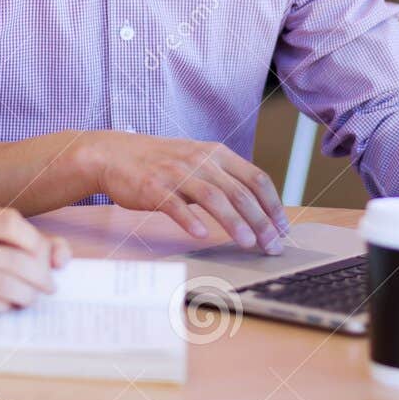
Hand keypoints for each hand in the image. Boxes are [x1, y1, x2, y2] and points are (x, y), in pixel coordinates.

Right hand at [0, 205, 71, 313]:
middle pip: (13, 259)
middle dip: (38, 276)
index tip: (43, 256)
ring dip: (24, 295)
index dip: (34, 241)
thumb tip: (16, 248)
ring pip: (1, 284)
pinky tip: (7, 308)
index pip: (11, 223)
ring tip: (32, 300)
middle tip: (49, 286)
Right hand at [77, 131, 288, 253]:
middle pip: (239, 191)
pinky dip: (190, 220)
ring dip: (234, 222)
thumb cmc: (161, 162)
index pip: (255, 177)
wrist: (115, 154)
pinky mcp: (153, 187)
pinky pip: (175, 205)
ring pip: (213, 198)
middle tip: (272, 246)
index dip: (273, 204)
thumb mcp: (198, 160)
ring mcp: (176, 173)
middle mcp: (200, 160)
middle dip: (261, 220)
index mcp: (216, 153)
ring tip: (248, 243)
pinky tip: (201, 235)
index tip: (283, 228)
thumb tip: (258, 208)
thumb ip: (224, 178)